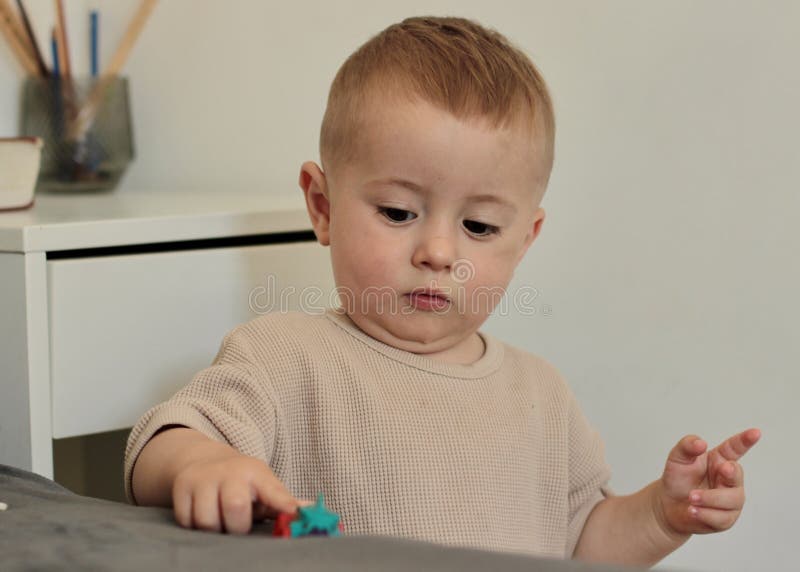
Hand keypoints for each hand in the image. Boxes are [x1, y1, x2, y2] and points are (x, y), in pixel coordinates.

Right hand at [172, 454, 300, 533]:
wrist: (204, 460)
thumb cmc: (242, 482)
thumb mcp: (264, 485)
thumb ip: (283, 502)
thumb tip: (311, 511)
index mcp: (256, 473)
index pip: (273, 491)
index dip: (284, 505)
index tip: (295, 516)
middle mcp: (229, 472)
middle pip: (235, 507)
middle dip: (237, 526)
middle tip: (238, 525)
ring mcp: (202, 478)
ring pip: (207, 521)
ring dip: (215, 530)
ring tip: (220, 521)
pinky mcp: (181, 488)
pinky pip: (186, 521)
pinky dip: (195, 527)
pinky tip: (204, 515)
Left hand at [656, 428, 760, 535]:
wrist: (668, 505)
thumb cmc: (677, 478)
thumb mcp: (677, 458)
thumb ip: (687, 446)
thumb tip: (701, 443)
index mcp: (719, 460)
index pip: (735, 448)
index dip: (745, 440)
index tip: (756, 432)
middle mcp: (729, 479)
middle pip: (737, 475)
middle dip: (731, 473)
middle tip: (723, 468)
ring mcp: (730, 500)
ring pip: (732, 500)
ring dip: (710, 498)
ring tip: (691, 498)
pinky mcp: (726, 519)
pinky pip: (722, 518)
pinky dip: (705, 514)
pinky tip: (692, 510)